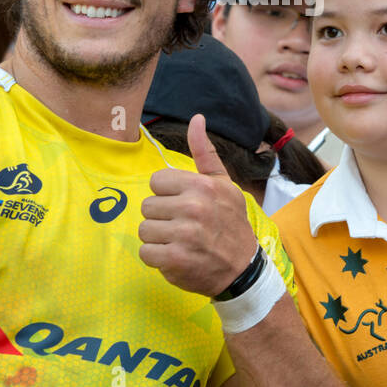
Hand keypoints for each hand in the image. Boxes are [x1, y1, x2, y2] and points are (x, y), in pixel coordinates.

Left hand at [140, 114, 259, 297]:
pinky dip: (157, 258)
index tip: (184, 205)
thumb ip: (205, 153)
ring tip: (180, 241)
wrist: (243, 269)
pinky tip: (177, 257)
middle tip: (183, 227)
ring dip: (158, 239)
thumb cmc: (229, 223)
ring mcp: (184, 234)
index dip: (167, 195)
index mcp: (202, 185)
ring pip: (144, 230)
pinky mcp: (176, 259)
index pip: (156, 181)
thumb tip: (197, 118)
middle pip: (147, 206)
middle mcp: (194, 207)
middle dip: (162, 218)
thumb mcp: (223, 184)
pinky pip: (145, 252)